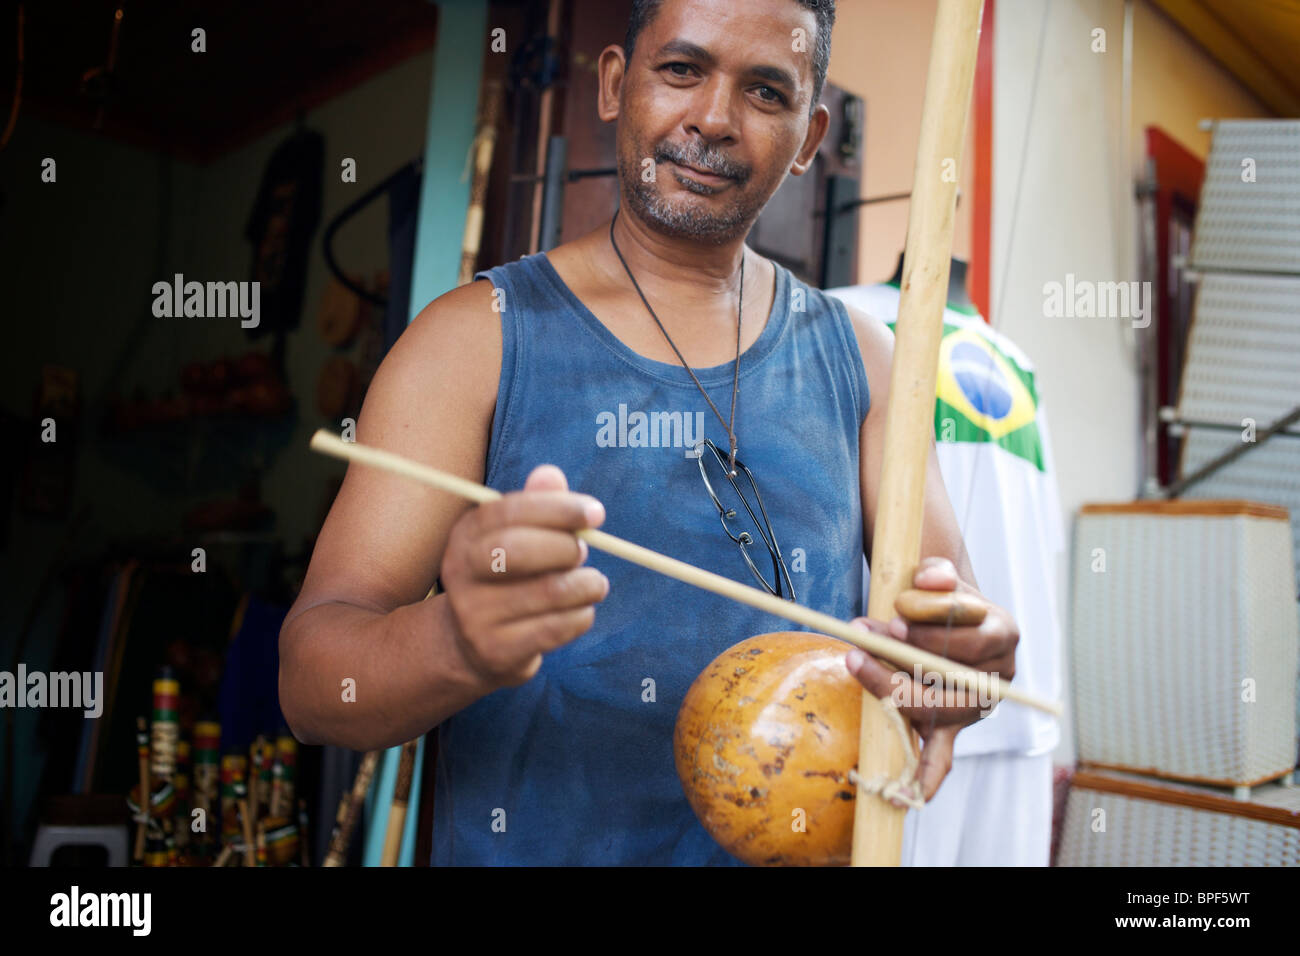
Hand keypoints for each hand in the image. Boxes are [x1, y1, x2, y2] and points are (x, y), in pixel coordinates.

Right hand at [440, 464, 609, 687]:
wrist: (472, 644)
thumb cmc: (509, 577)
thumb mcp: (517, 537)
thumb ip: (537, 504)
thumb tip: (550, 474)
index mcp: (465, 535)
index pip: (508, 512)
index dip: (556, 509)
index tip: (596, 514)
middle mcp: (460, 572)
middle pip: (516, 550)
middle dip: (564, 548)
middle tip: (586, 552)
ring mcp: (474, 615)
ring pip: (546, 593)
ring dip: (585, 585)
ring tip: (594, 584)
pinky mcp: (496, 650)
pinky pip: (553, 629)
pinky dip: (580, 617)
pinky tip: (583, 611)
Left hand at [843, 556, 1018, 800]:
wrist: (942, 615)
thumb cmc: (934, 596)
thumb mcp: (936, 577)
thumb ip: (935, 574)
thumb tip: (927, 580)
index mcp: (1002, 632)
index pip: (964, 632)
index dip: (925, 626)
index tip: (890, 619)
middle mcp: (997, 675)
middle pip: (947, 676)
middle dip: (900, 657)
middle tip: (864, 636)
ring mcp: (974, 708)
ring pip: (933, 708)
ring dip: (890, 685)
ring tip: (855, 657)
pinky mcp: (951, 729)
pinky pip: (942, 759)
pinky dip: (926, 779)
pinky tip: (907, 798)